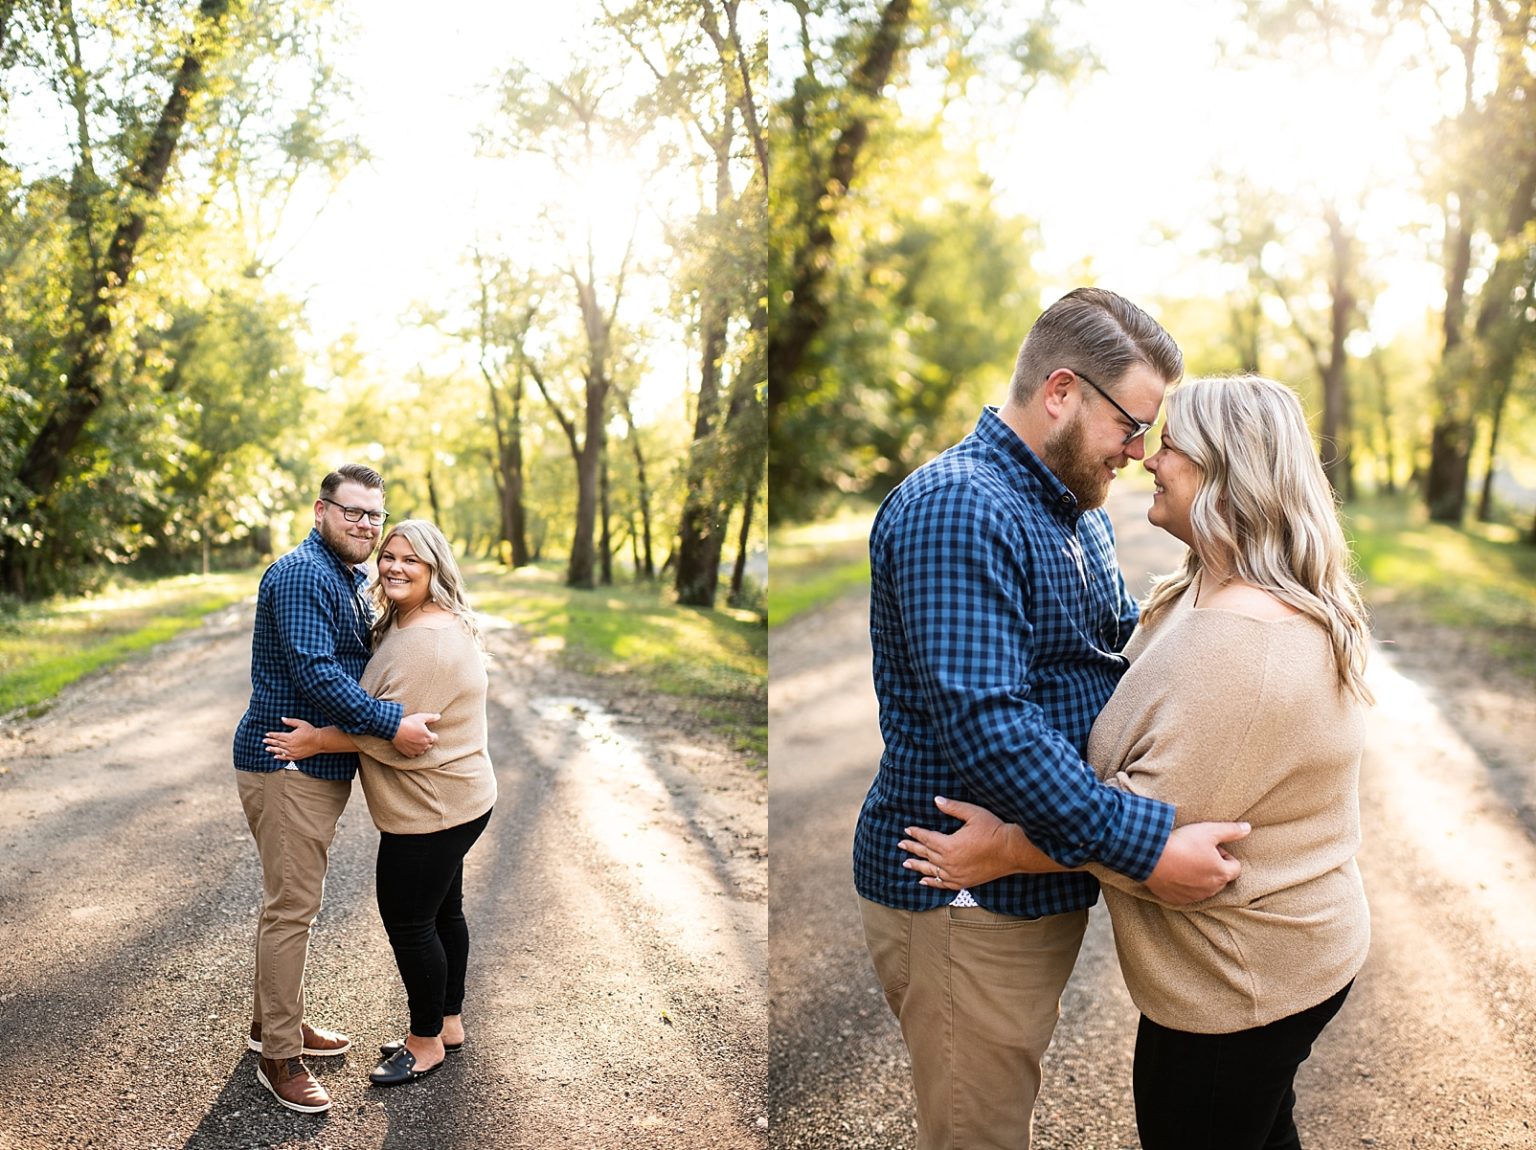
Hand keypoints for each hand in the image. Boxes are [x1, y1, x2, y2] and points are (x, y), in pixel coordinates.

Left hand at [264, 717, 319, 762]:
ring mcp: (292, 752)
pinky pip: (285, 758)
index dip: (272, 735)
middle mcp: (290, 745)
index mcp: (290, 737)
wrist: (319, 741)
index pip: (278, 736)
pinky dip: (280, 757)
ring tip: (267, 748)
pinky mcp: (296, 756)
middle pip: (277, 743)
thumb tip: (282, 719)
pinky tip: (276, 756)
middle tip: (264, 741)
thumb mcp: (301, 723)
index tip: (267, 734)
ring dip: (272, 749)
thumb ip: (290, 721)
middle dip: (270, 742)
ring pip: (279, 751)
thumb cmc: (311, 731)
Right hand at [392, 711, 440, 757]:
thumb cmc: (409, 723)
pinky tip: (411, 746)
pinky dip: (414, 751)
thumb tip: (438, 716)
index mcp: (429, 738)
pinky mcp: (409, 754)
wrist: (395, 730)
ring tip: (415, 740)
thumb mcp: (421, 717)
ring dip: (421, 746)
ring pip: (423, 750)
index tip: (426, 731)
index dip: (431, 734)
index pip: (435, 738)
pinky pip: (414, 755)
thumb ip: (431, 717)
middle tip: (420, 735)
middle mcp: (424, 746)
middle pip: (429, 745)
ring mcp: (417, 751)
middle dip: (427, 740)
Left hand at [898, 796, 1024, 889]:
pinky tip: (923, 881)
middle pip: (926, 854)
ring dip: (917, 866)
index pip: (927, 838)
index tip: (907, 829)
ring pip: (931, 870)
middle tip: (900, 844)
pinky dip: (931, 882)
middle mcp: (949, 862)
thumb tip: (936, 800)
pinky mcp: (964, 882)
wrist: (1013, 851)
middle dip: (912, 848)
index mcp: (949, 844)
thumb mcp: (973, 813)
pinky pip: (943, 884)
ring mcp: (956, 874)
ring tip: (905, 863)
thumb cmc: (995, 830)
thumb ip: (952, 807)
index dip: (916, 833)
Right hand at [1143, 820, 1249, 904]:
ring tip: (1185, 861)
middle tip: (1197, 852)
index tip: (1211, 847)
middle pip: (1220, 878)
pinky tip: (1175, 872)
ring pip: (1205, 887)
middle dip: (1213, 866)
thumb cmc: (1182, 843)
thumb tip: (1248, 828)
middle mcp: (1211, 889)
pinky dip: (1185, 885)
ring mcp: (1194, 896)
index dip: (1225, 855)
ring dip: (1200, 877)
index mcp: (1221, 873)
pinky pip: (1187, 894)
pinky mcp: (1178, 900)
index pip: (1236, 867)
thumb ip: (1231, 830)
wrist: (1151, 856)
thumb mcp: (1209, 831)